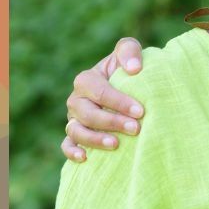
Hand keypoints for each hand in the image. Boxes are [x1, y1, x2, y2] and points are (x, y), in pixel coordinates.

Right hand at [60, 37, 146, 161]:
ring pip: (76, 131)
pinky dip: (72, 152)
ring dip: (95, 139)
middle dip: (112, 122)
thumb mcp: (127, 53)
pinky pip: (67, 145)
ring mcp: (73, 119)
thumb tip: (134, 69)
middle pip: (88, 114)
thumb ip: (129, 51)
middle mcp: (76, 100)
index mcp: (86, 80)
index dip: (119, 102)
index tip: (141, 111)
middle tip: (136, 128)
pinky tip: (85, 158)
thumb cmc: (126, 69)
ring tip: (116, 144)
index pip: (99, 92)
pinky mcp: (74, 136)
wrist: (126, 88)